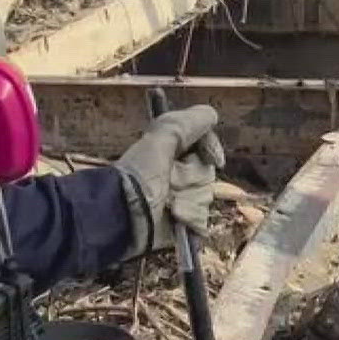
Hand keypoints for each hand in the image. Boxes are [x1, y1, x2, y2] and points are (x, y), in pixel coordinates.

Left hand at [114, 105, 225, 255]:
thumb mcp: (161, 138)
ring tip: (169, 205)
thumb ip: (187, 122)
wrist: (124, 217)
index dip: (210, 148)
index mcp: (167, 149)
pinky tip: (175, 219)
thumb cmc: (140, 175)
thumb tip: (211, 115)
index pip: (204, 142)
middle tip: (172, 182)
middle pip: (207, 171)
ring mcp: (178, 199)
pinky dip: (190, 220)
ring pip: (205, 196)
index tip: (214, 158)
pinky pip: (201, 220)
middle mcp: (173, 172)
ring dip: (188, 200)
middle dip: (192, 178)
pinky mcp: (180, 224)